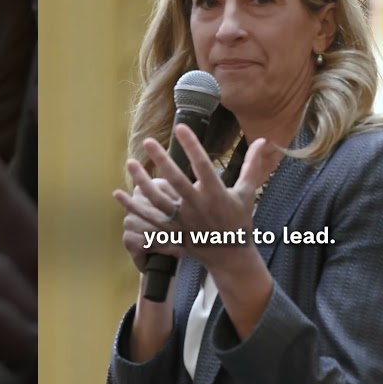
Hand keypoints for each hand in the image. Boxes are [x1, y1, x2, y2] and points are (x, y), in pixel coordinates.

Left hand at [121, 124, 279, 273]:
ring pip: (158, 199)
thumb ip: (252, 166)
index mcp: (216, 194)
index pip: (202, 165)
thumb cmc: (239, 221)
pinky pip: (148, 218)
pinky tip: (118, 194)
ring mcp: (183, 220)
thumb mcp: (247, 193)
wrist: (229, 256)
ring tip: (131, 163)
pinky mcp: (172, 231)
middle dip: (162, 160)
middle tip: (148, 141)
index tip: (180, 127)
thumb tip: (264, 141)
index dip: (192, 145)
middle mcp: (197, 206)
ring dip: (142, 182)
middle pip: (176, 180)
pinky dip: (133, 208)